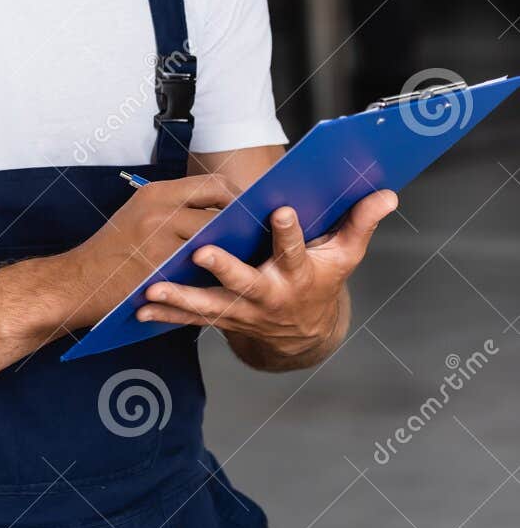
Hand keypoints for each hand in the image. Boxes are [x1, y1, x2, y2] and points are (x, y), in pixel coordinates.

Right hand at [59, 174, 233, 331]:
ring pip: (216, 240)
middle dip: (242, 223)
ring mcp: (162, 240)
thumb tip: (222, 212)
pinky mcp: (163, 270)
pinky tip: (221, 278)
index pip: (213, 184)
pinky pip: (201, 269)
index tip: (247, 211)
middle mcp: (160, 211)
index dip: (237, 197)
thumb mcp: (141, 215)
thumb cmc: (112, 251)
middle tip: (252, 237)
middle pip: (222, 209)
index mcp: (157, 192)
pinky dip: (214, 272)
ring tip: (242, 258)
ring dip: (233, 249)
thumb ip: (176, 209)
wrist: (79, 281)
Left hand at [134, 188, 398, 365]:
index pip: (295, 250)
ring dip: (180, 298)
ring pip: (210, 305)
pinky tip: (141, 309)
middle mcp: (269, 294)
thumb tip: (386, 194)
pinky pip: (192, 319)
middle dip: (225, 269)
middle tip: (203, 252)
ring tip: (153, 289)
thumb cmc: (321, 280)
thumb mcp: (344, 255)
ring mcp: (243, 311)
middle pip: (246, 281)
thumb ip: (359, 223)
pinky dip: (167, 314)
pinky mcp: (223, 320)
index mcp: (298, 273)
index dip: (289, 232)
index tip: (280, 211)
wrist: (304, 334)